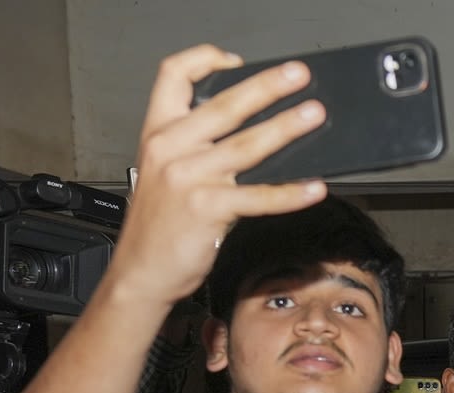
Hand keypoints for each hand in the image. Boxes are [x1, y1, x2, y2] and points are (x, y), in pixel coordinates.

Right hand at [107, 45, 330, 310]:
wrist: (141, 273)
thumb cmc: (158, 227)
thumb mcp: (163, 174)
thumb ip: (195, 148)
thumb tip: (249, 131)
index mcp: (158, 133)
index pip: (173, 75)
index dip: (204, 59)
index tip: (236, 61)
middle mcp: (171, 149)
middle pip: (224, 104)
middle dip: (266, 87)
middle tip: (298, 76)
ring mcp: (189, 178)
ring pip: (246, 146)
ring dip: (285, 128)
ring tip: (313, 116)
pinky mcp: (207, 209)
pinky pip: (258, 197)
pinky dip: (289, 193)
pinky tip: (313, 188)